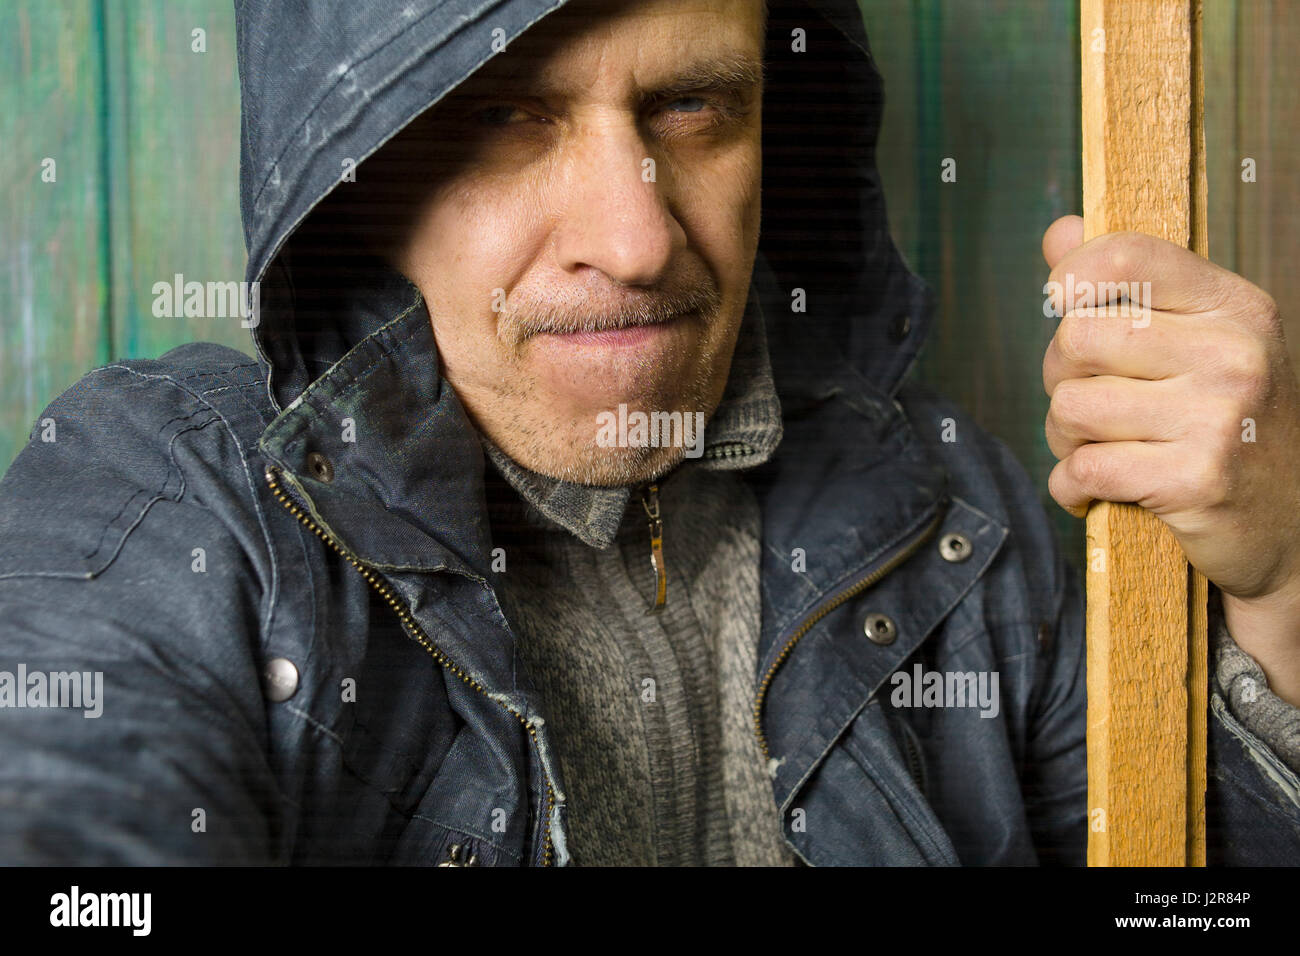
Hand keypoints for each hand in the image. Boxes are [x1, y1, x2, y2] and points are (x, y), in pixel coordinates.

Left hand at [1041, 214, 1299, 705]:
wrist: (1286, 527)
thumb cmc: (1223, 425)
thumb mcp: (1192, 342)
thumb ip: (1122, 285)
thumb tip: (1060, 231)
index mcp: (1234, 307)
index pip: (1126, 256)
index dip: (1071, 278)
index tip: (1064, 306)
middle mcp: (1233, 354)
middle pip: (1075, 339)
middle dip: (1062, 378)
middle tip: (1091, 406)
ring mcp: (1218, 418)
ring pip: (1070, 407)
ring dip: (1066, 439)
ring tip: (1102, 449)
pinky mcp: (1195, 480)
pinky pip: (1083, 469)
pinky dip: (1072, 486)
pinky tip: (1096, 489)